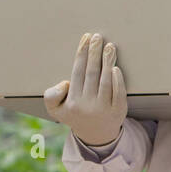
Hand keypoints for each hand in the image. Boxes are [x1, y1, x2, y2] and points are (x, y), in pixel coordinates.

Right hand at [43, 32, 127, 146]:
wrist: (96, 135)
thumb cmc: (75, 115)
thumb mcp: (55, 109)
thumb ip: (51, 96)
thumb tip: (65, 82)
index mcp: (72, 101)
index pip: (77, 72)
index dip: (82, 54)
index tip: (86, 38)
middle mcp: (87, 105)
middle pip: (91, 73)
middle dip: (94, 53)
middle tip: (98, 36)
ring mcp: (104, 108)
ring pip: (105, 81)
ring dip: (108, 62)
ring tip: (110, 46)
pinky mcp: (119, 111)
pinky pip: (118, 93)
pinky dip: (118, 80)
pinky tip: (116, 67)